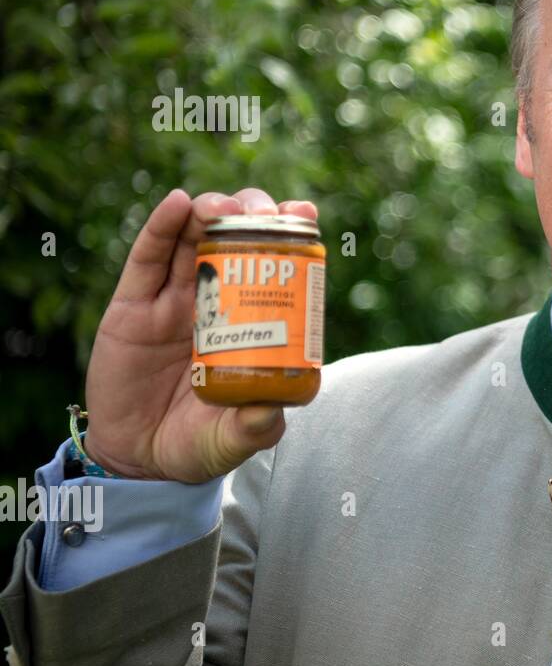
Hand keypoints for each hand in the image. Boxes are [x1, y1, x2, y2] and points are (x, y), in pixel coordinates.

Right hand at [82, 188, 317, 482]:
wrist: (138, 461)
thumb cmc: (198, 443)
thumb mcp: (233, 439)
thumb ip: (254, 429)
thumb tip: (269, 414)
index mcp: (251, 324)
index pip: (274, 267)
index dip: (289, 234)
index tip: (303, 212)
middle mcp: (216, 302)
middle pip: (235, 240)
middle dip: (251, 215)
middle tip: (262, 213)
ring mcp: (174, 300)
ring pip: (192, 238)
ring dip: (210, 210)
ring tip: (222, 204)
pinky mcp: (133, 306)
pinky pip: (148, 259)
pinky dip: (162, 227)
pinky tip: (177, 204)